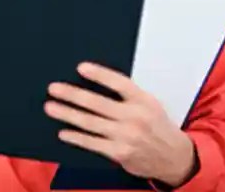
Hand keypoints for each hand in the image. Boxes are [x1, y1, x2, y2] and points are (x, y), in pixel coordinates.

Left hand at [46, 62, 197, 187]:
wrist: (174, 157)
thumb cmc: (157, 126)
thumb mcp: (149, 104)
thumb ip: (127, 95)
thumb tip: (96, 82)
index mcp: (142, 100)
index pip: (119, 83)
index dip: (99, 74)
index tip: (80, 67)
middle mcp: (134, 117)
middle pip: (98, 103)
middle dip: (73, 94)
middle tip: (54, 88)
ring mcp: (126, 136)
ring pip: (91, 123)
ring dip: (68, 114)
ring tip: (51, 107)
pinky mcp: (119, 153)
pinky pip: (92, 143)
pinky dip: (76, 137)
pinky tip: (64, 132)